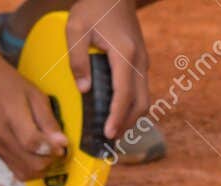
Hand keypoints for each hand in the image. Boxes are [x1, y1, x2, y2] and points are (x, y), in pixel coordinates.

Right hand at [0, 46, 68, 180]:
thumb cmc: (9, 82)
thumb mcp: (34, 95)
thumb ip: (48, 120)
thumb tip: (62, 143)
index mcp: (10, 117)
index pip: (34, 145)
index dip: (52, 149)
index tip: (62, 145)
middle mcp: (0, 135)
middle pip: (31, 165)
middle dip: (50, 161)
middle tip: (56, 149)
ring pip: (24, 172)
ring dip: (41, 168)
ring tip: (47, 153)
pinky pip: (15, 169)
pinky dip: (29, 167)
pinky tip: (35, 154)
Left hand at [65, 0, 151, 139]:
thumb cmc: (93, 7)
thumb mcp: (76, 28)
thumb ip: (78, 59)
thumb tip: (84, 90)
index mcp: (125, 54)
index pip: (124, 93)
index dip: (118, 116)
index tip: (109, 133)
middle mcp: (139, 62)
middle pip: (141, 103)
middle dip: (128, 123)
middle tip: (110, 138)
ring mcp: (143, 63)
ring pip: (144, 99)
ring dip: (131, 117)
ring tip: (115, 129)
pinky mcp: (141, 63)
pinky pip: (141, 91)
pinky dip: (132, 105)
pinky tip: (118, 111)